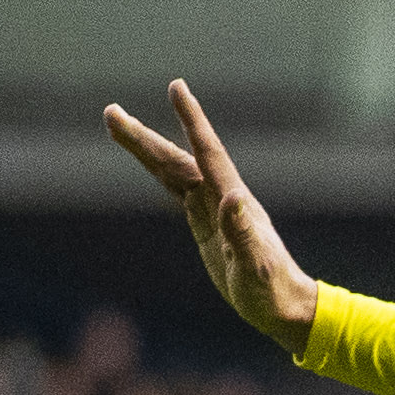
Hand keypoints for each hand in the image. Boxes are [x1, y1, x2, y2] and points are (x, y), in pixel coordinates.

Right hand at [104, 80, 319, 354]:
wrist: (284, 306)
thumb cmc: (272, 292)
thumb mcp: (256, 268)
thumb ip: (244, 234)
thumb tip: (232, 197)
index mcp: (233, 204)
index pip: (207, 154)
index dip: (192, 121)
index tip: (176, 88)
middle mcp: (221, 198)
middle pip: (177, 159)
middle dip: (144, 136)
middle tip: (110, 111)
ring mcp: (212, 209)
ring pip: (173, 170)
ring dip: (145, 148)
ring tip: (115, 124)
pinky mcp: (205, 224)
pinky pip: (177, 189)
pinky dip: (159, 171)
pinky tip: (148, 160)